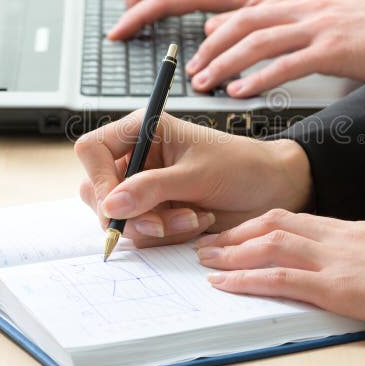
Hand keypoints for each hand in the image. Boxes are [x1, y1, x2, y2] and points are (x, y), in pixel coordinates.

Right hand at [75, 112, 311, 246]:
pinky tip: (196, 222)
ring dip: (154, 227)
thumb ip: (151, 189)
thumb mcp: (197, 174)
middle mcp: (137, 158)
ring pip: (119, 218)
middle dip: (130, 213)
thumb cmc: (241, 166)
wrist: (272, 190)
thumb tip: (110, 205)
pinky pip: (141, 233)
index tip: (118, 205)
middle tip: (161, 224)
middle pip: (97, 190)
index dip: (99, 179)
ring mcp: (144, 188)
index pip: (92, 150)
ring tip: (194, 218)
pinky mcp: (156, 212)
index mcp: (143, 130)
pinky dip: (165, 235)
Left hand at [185, 0, 364, 96]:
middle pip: (245, 23)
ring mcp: (321, 26)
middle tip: (193, 69)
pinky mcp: (334, 48)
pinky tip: (240, 91)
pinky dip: (257, 78)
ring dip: (225, 63)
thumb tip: (287, 51)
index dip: (223, 28)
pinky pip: (285, 64)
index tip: (204, 46)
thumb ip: (310, 29)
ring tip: (206, 82)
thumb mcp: (341, 20)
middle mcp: (308, 8)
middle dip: (213, 48)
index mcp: (308, 1)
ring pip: (258, 41)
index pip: (253, 10)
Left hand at [197, 209, 364, 335]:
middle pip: (273, 225)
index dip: (256, 224)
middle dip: (235, 234)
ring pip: (270, 245)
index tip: (235, 232)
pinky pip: (283, 278)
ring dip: (231, 252)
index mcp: (350, 229)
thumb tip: (346, 262)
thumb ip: (364, 252)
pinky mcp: (340, 286)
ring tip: (205, 260)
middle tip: (207, 243)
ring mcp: (336, 259)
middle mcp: (337, 237)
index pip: (293, 218)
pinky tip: (226, 283)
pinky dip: (248, 278)